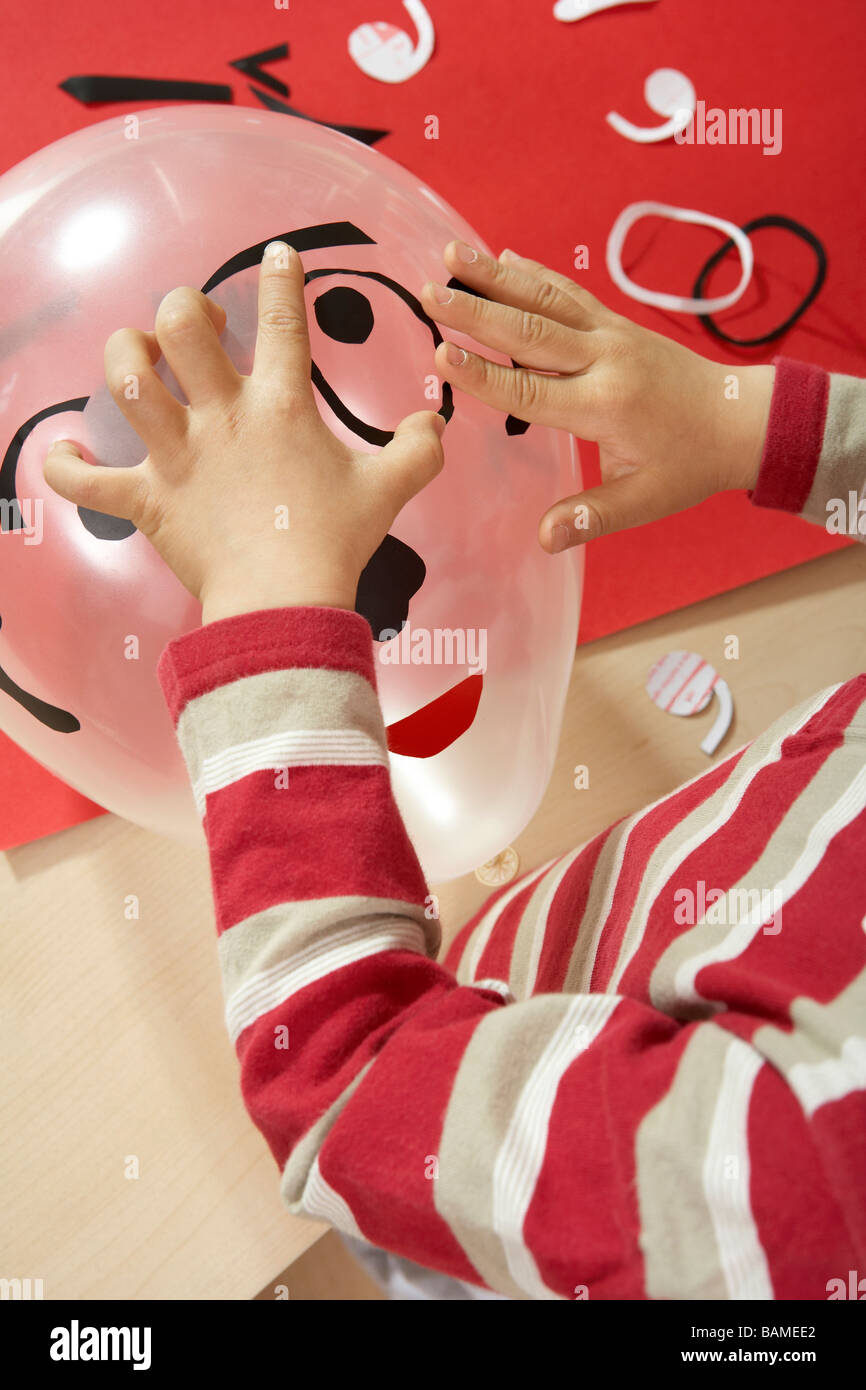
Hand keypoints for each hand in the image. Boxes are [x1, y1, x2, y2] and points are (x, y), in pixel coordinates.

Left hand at [43, 242, 444, 623]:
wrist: (285, 602)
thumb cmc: (333, 544)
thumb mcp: (388, 492)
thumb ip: (417, 452)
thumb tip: (435, 425)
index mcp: (279, 408)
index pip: (280, 321)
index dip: (280, 278)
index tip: (277, 255)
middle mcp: (222, 419)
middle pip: (180, 327)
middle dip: (180, 308)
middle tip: (192, 324)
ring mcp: (178, 458)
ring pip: (127, 382)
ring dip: (123, 359)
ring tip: (137, 361)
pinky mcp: (148, 502)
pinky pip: (88, 482)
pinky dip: (68, 466)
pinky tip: (68, 450)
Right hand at [420, 243, 774, 552]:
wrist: (742, 418)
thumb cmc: (690, 464)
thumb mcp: (645, 501)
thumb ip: (591, 516)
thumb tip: (544, 539)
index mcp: (605, 405)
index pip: (530, 389)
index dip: (482, 374)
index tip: (440, 355)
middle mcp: (605, 359)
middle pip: (530, 331)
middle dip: (475, 312)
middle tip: (427, 293)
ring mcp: (611, 334)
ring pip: (546, 299)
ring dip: (495, 276)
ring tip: (450, 253)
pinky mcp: (617, 323)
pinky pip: (569, 292)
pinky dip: (534, 273)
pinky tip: (502, 257)